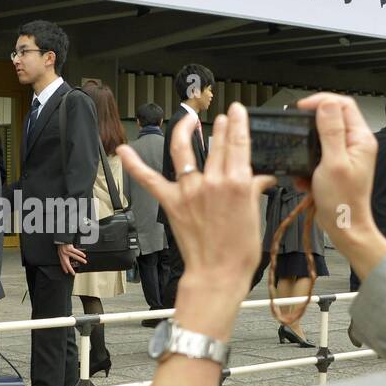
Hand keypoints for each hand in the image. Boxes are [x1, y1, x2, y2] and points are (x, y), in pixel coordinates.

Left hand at [57, 243, 86, 275]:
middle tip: (73, 273)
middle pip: (66, 263)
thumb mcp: (61, 249)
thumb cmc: (62, 243)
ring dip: (80, 259)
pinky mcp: (69, 247)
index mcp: (60, 254)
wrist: (61, 237)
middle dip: (70, 268)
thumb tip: (70, 256)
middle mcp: (63, 253)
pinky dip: (80, 253)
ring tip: (85, 262)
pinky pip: (76, 251)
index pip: (62, 263)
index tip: (66, 272)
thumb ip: (65, 253)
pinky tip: (84, 255)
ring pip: (74, 256)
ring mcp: (66, 250)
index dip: (64, 267)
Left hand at [118, 102, 273, 313]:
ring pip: (184, 151)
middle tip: (222, 116)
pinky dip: (134, 164)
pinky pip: (148, 179)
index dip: (238, 123)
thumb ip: (253, 190)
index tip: (237, 111)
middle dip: (220, 126)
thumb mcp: (255, 215)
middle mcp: (212, 182)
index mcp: (237, 183)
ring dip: (186, 130)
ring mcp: (188, 190)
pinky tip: (124, 149)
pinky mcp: (171, 202)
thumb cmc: (239, 252)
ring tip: (189, 120)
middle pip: (216, 144)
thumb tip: (261, 178)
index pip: (238, 143)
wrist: (217, 274)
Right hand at [293, 93, 385, 279]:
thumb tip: (326, 104)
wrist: (344, 228)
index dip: (321, 102)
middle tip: (295, 130)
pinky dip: (307, 165)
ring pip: (321, 138)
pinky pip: (317, 156)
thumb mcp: (333, 163)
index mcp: (360, 139)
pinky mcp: (335, 167)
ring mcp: (346, 155)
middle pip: (331, 118)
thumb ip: (330, 131)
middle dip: (310, 125)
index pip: (342, 104)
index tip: (301, 108)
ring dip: (307, 148)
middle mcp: (355, 144)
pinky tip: (304, 179)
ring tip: (301, 162)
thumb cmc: (343, 202)